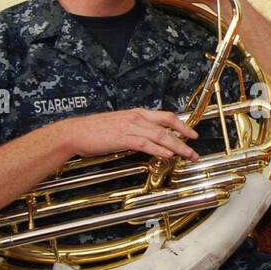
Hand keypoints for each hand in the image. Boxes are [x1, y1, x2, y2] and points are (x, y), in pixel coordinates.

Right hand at [62, 109, 198, 161]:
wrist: (75, 132)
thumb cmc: (94, 131)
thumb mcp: (118, 126)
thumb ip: (134, 131)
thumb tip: (147, 140)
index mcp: (136, 113)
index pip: (165, 116)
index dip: (181, 124)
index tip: (192, 133)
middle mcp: (136, 117)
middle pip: (167, 125)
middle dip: (184, 137)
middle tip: (195, 148)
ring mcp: (130, 127)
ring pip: (160, 136)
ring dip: (177, 146)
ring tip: (188, 155)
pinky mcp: (123, 138)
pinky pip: (146, 144)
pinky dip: (159, 150)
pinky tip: (168, 155)